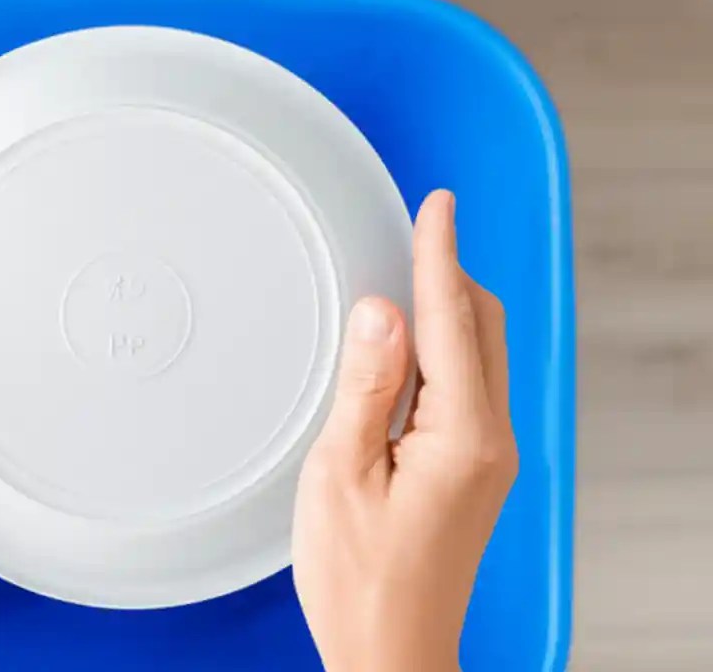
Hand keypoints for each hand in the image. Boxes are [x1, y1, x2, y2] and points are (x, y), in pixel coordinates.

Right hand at [292, 190, 517, 671]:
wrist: (391, 653)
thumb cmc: (359, 580)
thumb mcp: (341, 475)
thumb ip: (367, 386)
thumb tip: (382, 310)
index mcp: (461, 437)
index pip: (453, 321)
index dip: (439, 256)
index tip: (436, 205)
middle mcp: (490, 442)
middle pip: (482, 329)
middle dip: (449, 273)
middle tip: (414, 230)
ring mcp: (489, 459)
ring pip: (480, 357)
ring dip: (448, 310)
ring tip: (405, 276)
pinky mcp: (475, 472)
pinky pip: (469, 388)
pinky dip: (444, 349)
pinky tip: (409, 348)